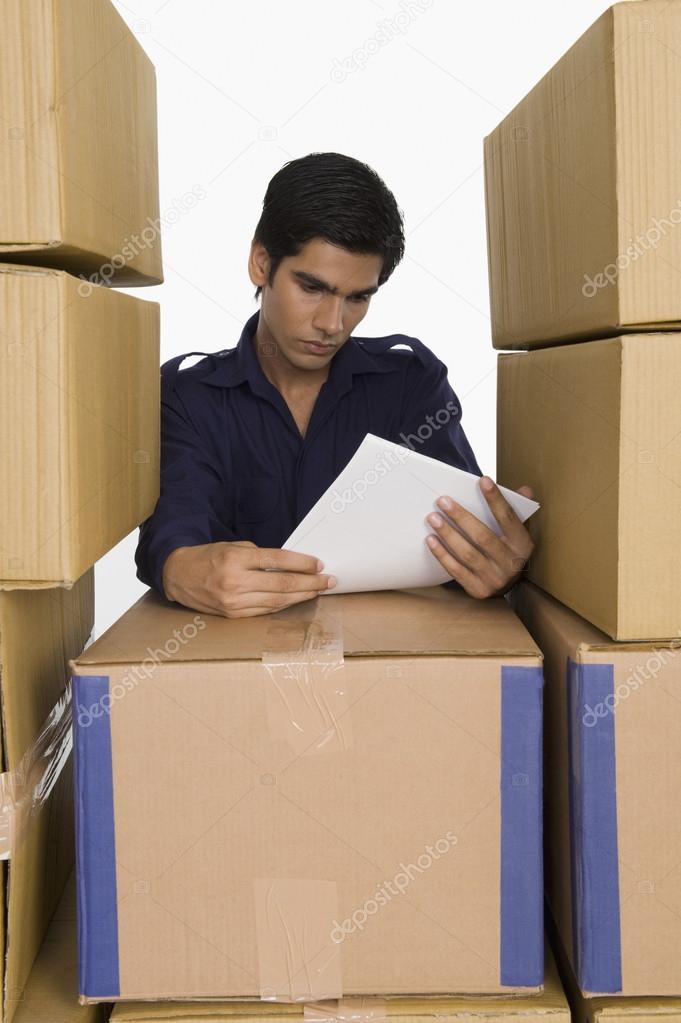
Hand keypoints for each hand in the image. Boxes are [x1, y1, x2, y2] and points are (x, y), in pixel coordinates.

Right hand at [162, 541, 336, 617]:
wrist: (178, 575)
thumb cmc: (209, 557)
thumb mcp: (233, 547)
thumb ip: (260, 557)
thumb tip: (291, 565)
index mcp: (235, 560)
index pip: (277, 561)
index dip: (302, 563)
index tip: (319, 564)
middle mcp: (235, 582)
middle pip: (282, 585)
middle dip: (310, 583)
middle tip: (329, 581)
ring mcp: (234, 602)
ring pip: (277, 601)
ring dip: (302, 596)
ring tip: (319, 591)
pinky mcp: (233, 615)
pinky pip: (265, 611)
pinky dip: (284, 605)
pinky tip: (297, 600)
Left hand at [425, 477, 534, 598]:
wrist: (507, 585)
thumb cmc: (507, 548)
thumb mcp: (516, 530)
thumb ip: (517, 509)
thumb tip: (525, 489)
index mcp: (522, 543)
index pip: (508, 518)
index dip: (496, 499)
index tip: (483, 480)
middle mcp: (511, 562)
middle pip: (483, 536)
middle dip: (461, 517)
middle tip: (442, 501)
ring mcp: (494, 578)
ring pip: (467, 554)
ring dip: (448, 535)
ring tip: (432, 518)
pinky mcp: (478, 590)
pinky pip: (457, 571)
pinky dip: (442, 555)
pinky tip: (431, 540)